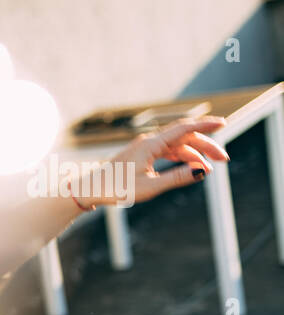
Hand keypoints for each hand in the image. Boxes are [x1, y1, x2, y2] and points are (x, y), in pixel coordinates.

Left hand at [92, 116, 229, 206]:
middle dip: (206, 145)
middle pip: (185, 137)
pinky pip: (168, 152)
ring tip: (210, 168)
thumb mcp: (150, 186)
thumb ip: (177, 178)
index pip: (184, 129)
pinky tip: (191, 167)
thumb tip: (202, 171)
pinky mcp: (142, 156)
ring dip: (195, 154)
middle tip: (224, 159)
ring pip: (177, 145)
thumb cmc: (116, 188)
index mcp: (151, 144)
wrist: (90, 190)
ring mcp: (145, 148)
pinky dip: (182, 158)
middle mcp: (149, 142)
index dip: (206, 124)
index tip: (224, 123)